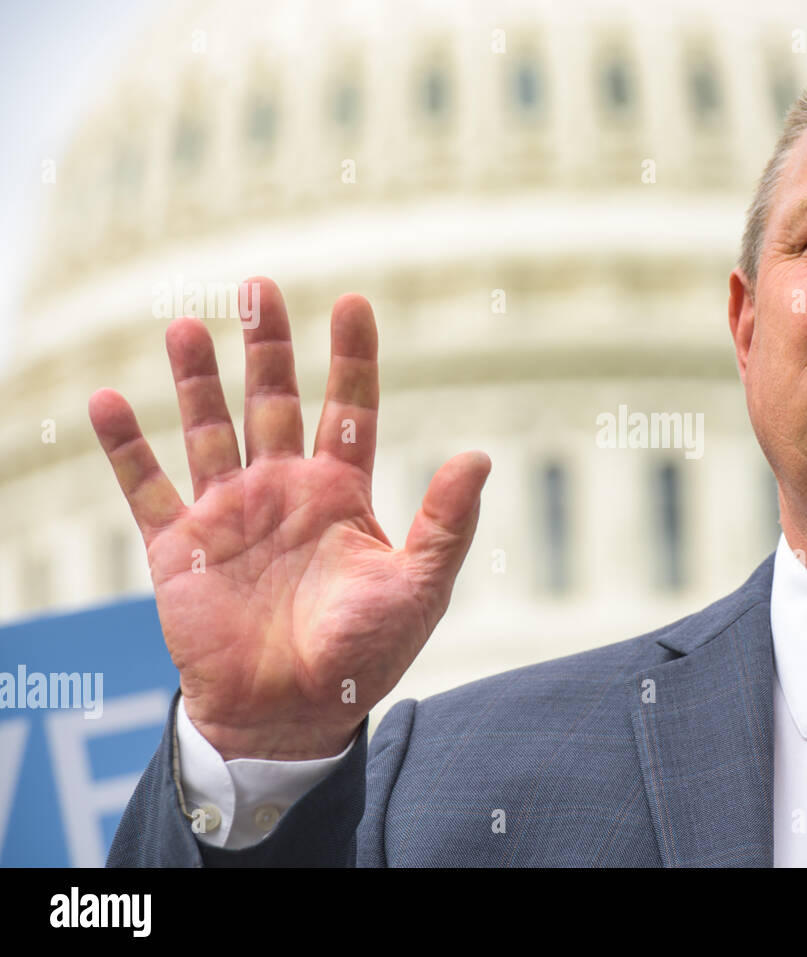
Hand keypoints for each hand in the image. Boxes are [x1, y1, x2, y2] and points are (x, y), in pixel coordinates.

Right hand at [88, 277, 489, 759]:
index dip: (352, 356)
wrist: (293, 714)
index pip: (349, 408)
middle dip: (267, 346)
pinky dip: (127, 447)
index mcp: (341, 493)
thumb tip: (480, 456)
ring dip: (196, 380)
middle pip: (273, 400)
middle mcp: (283, 490)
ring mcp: (228, 513)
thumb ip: (445, 522)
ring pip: (208, 428)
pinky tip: (108, 401)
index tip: (353, 302)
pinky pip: (145, 487)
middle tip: (259, 286)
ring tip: (188, 325)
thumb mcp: (418, 586)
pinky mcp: (178, 548)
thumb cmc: (365, 655)